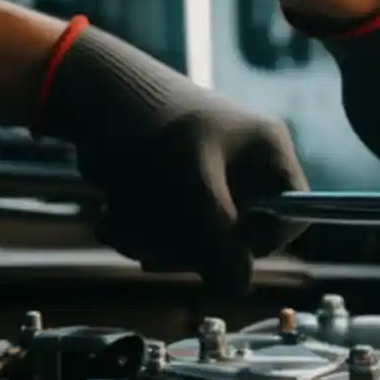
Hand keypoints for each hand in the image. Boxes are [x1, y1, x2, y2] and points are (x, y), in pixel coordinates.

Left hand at [38, 23, 307, 292]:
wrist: (87, 92)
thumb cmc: (152, 126)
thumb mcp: (192, 186)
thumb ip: (218, 239)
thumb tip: (238, 288)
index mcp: (266, 152)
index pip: (291, 213)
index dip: (262, 240)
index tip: (224, 250)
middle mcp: (243, 166)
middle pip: (236, 236)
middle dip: (187, 247)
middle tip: (154, 253)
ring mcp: (206, 179)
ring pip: (194, 240)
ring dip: (152, 241)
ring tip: (118, 220)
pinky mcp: (170, 189)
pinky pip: (165, 231)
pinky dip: (136, 230)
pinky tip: (110, 215)